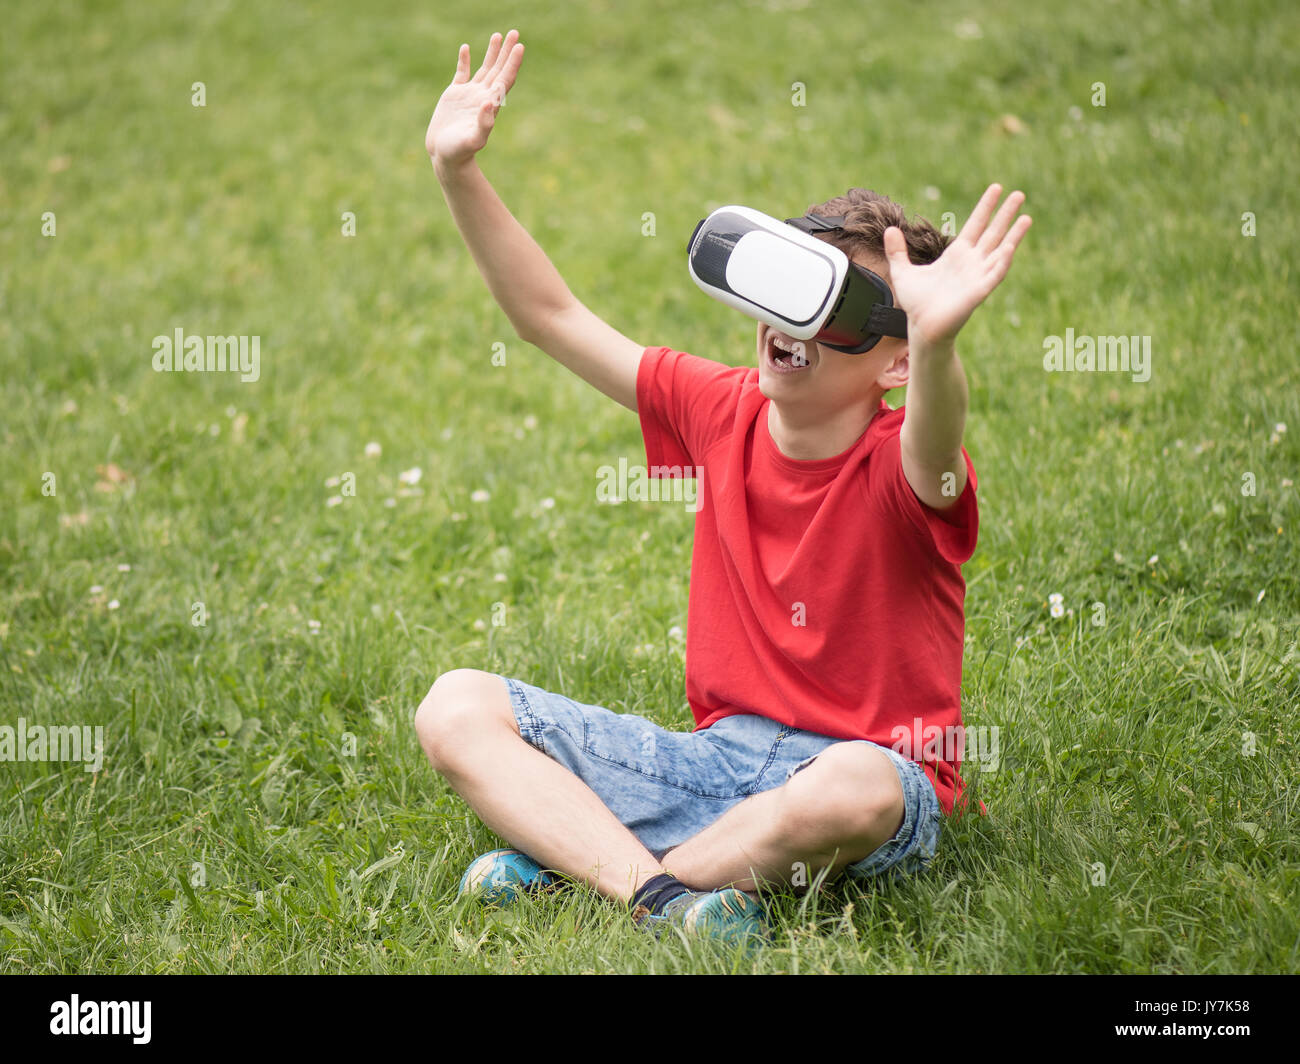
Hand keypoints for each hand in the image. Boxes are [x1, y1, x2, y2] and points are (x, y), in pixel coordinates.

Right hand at [425, 30, 523, 168]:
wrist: (445, 156)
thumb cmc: (460, 152)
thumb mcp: (474, 140)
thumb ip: (484, 123)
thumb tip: (490, 102)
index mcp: (491, 105)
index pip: (506, 79)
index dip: (513, 63)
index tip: (520, 47)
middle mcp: (483, 96)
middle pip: (499, 70)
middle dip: (507, 52)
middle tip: (515, 33)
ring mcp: (469, 95)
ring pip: (484, 68)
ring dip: (492, 53)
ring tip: (498, 35)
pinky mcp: (454, 95)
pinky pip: (462, 73)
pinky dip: (464, 60)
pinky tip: (466, 48)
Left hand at [882, 184, 1030, 348]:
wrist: (921, 327)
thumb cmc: (916, 302)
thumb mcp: (902, 271)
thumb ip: (897, 251)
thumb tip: (889, 229)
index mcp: (956, 254)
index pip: (975, 225)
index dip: (985, 207)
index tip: (996, 188)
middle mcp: (971, 262)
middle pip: (992, 233)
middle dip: (1005, 214)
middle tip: (1019, 193)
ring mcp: (977, 276)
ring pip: (1000, 251)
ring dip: (1013, 235)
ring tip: (1027, 217)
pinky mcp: (979, 292)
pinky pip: (994, 274)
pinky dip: (1002, 261)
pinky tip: (1010, 248)